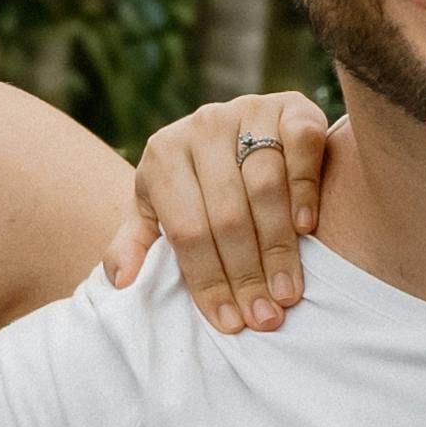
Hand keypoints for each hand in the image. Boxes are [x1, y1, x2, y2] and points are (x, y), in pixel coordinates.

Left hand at [96, 92, 335, 331]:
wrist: (239, 128)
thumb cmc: (194, 183)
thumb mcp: (156, 209)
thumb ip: (135, 242)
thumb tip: (120, 281)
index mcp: (163, 154)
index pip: (186, 230)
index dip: (207, 280)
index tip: (229, 321)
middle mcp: (202, 126)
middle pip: (226, 214)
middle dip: (246, 274)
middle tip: (264, 317)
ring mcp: (248, 110)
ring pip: (265, 187)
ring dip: (278, 246)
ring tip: (287, 292)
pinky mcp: (292, 105)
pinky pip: (300, 148)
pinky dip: (303, 189)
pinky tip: (305, 229)